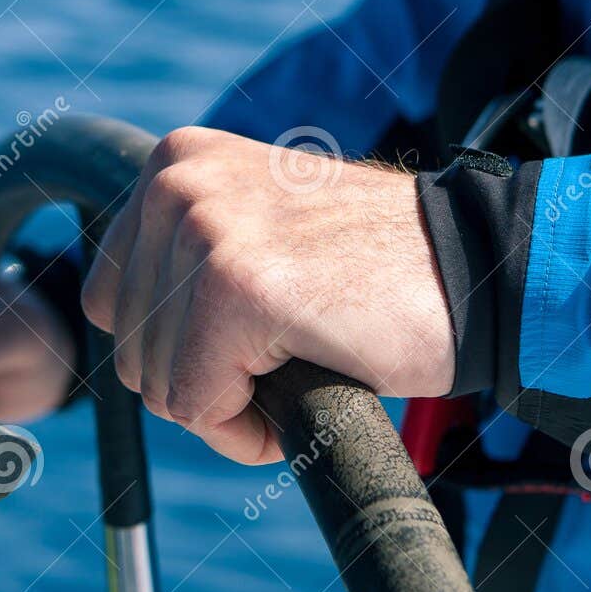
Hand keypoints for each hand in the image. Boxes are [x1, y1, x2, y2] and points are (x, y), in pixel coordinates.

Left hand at [80, 127, 453, 463]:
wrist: (479, 271)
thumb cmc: (373, 275)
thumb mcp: (256, 234)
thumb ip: (182, 264)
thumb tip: (120, 338)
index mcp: (174, 161)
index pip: (111, 302)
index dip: (180, 349)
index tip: (254, 335)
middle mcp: (177, 182)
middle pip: (130, 351)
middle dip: (207, 382)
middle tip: (291, 352)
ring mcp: (204, 230)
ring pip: (159, 387)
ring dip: (233, 407)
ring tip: (306, 360)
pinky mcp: (237, 287)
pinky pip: (198, 409)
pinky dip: (252, 430)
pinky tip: (310, 380)